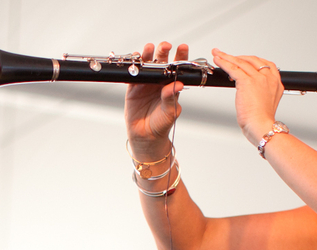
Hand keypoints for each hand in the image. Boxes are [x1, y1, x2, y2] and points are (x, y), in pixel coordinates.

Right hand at [125, 42, 186, 157]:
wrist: (145, 135)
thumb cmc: (161, 124)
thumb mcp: (169, 112)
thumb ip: (171, 98)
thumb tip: (176, 85)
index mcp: (171, 85)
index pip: (177, 68)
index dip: (181, 57)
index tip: (183, 47)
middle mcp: (159, 82)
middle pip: (162, 62)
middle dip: (163, 52)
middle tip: (166, 46)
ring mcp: (146, 84)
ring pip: (147, 65)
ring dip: (148, 55)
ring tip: (149, 48)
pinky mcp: (133, 88)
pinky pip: (133, 74)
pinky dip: (133, 66)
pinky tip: (135, 59)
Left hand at [210, 49, 283, 147]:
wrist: (260, 125)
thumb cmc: (261, 120)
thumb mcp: (267, 103)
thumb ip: (262, 93)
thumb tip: (251, 91)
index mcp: (276, 83)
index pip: (266, 64)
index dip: (252, 60)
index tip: (243, 60)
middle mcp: (269, 78)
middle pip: (252, 60)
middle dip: (238, 57)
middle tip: (228, 56)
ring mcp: (258, 78)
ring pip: (241, 63)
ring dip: (227, 57)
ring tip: (218, 55)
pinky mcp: (247, 82)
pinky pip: (233, 68)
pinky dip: (224, 63)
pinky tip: (218, 61)